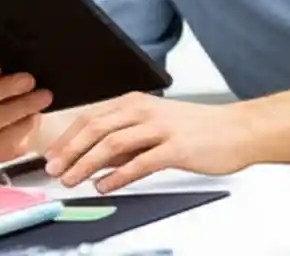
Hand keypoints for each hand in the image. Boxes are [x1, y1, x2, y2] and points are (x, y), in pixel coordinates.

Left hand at [42, 92, 255, 191]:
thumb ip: (125, 143)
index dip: (67, 137)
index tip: (51, 155)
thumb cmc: (198, 130)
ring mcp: (160, 127)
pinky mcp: (176, 147)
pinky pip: (140, 162)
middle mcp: (144, 110)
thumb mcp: (154, 128)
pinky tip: (105, 186)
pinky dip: (118, 175)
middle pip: (95, 128)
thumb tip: (96, 161)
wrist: (238, 130)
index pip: (90, 117)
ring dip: (87, 163)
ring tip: (72, 180)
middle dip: (70, 150)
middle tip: (54, 169)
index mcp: (135, 102)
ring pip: (112, 143)